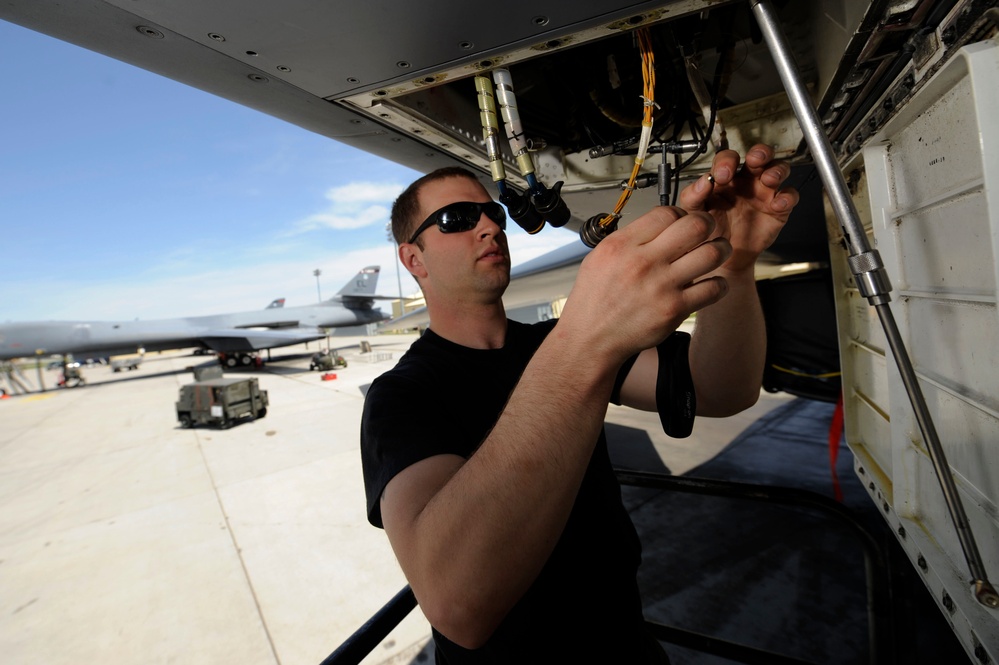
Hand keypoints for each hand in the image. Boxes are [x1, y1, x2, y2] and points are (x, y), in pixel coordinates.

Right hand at [561, 206, 731, 362]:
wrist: (591, 338)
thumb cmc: (594, 301)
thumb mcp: (599, 258)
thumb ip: (629, 239)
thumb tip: (659, 224)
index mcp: (622, 246)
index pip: (666, 213)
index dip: (681, 213)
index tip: (682, 221)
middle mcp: (643, 263)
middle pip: (695, 226)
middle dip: (707, 223)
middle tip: (707, 230)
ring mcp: (661, 287)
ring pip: (711, 254)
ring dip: (720, 250)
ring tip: (716, 252)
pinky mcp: (674, 310)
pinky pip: (713, 288)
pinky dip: (718, 284)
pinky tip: (710, 283)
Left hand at [678, 144, 798, 271]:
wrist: (724, 257)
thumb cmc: (710, 230)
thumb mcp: (695, 212)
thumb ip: (693, 195)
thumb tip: (703, 181)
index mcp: (726, 177)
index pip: (728, 158)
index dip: (727, 161)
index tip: (721, 175)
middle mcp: (747, 180)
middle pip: (759, 155)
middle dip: (760, 153)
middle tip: (755, 160)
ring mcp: (764, 192)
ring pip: (778, 169)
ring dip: (777, 170)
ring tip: (769, 179)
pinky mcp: (778, 208)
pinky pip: (789, 196)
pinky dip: (787, 197)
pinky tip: (778, 204)